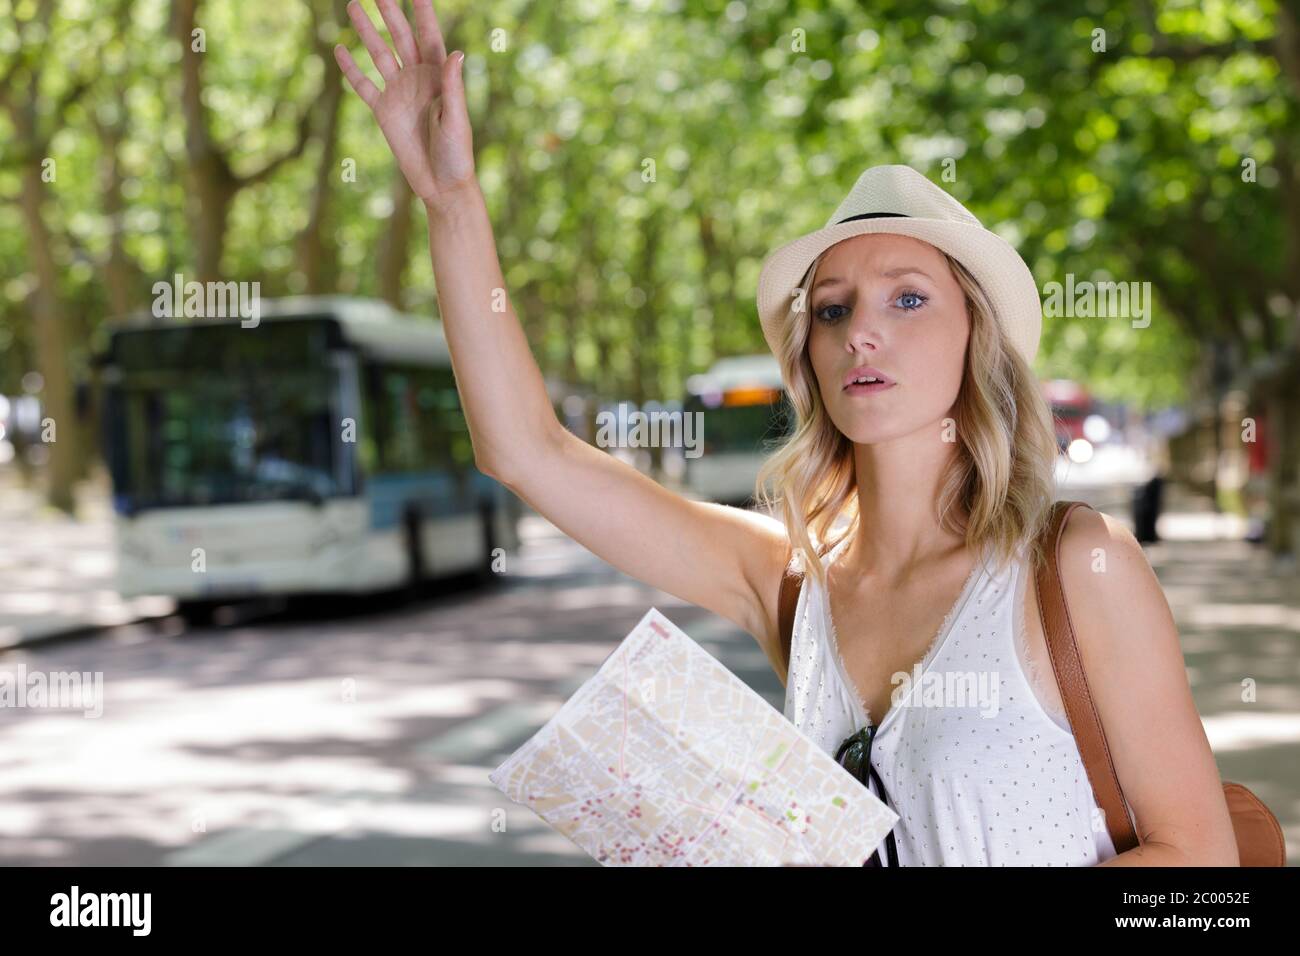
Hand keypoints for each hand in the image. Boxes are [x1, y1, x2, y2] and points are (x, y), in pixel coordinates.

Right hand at [334, 0, 475, 210]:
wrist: (440, 185)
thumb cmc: (457, 154)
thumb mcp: (456, 119)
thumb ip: (452, 86)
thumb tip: (456, 53)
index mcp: (439, 77)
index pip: (429, 36)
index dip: (423, 12)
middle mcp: (418, 80)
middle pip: (401, 38)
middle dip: (390, 12)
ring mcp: (399, 93)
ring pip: (380, 54)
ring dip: (368, 31)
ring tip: (354, 6)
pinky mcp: (383, 112)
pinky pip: (364, 85)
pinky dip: (351, 69)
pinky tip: (340, 49)